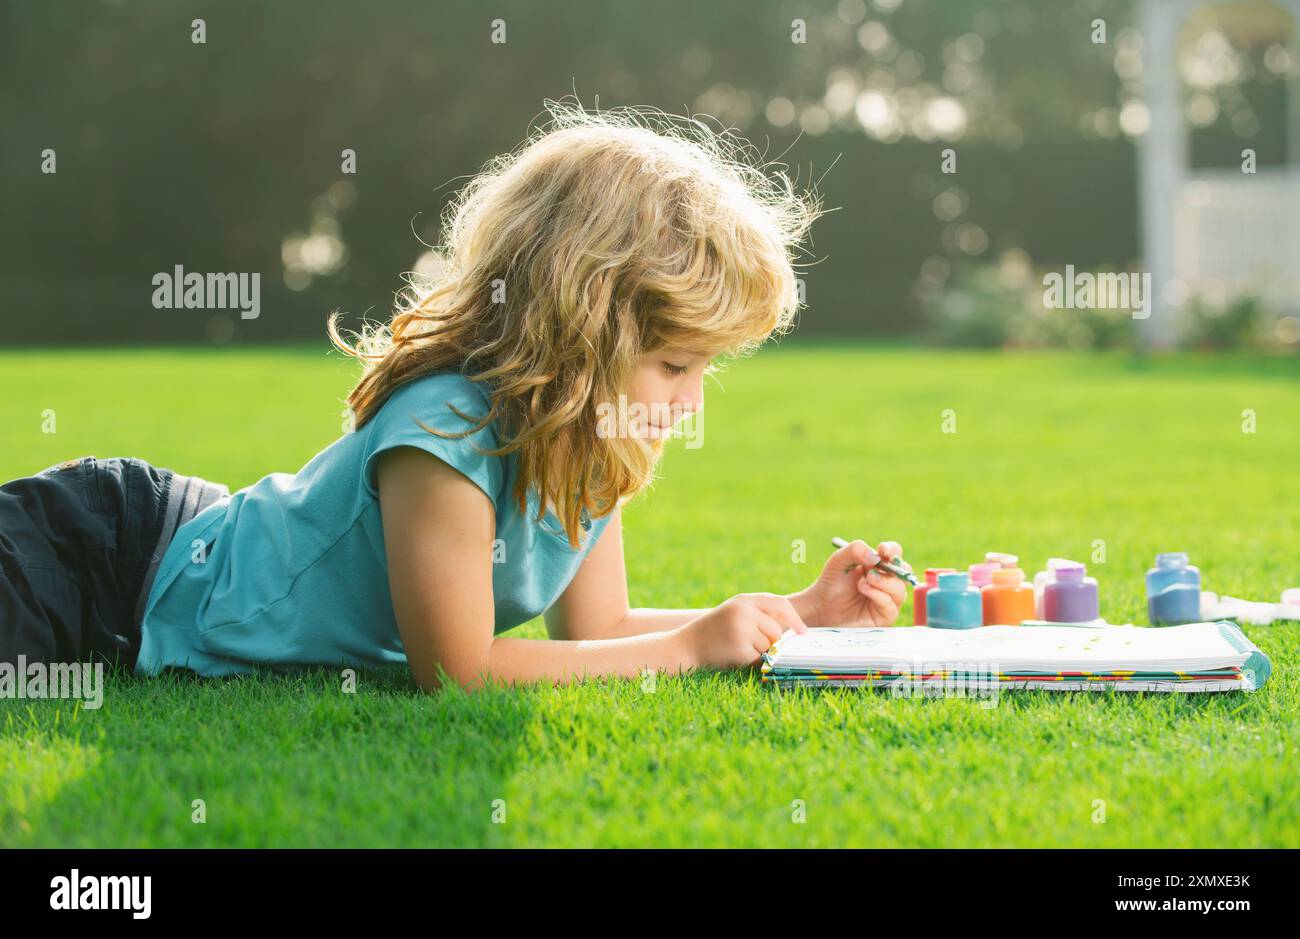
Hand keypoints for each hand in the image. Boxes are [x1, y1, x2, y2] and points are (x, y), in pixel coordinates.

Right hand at [676, 593, 808, 669]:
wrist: (685, 646)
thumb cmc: (714, 632)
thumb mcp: (734, 614)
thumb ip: (759, 615)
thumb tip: (792, 631)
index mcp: (743, 600)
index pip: (779, 604)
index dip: (794, 618)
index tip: (802, 632)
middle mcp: (744, 611)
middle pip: (776, 630)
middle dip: (770, 642)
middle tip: (750, 645)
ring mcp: (742, 629)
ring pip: (769, 646)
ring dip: (758, 652)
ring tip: (736, 648)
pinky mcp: (740, 648)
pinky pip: (758, 658)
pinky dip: (750, 661)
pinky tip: (732, 656)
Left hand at [791, 539, 908, 627]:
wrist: (821, 606)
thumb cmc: (832, 583)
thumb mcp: (839, 561)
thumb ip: (855, 550)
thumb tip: (876, 556)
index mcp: (878, 564)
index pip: (895, 553)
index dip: (892, 550)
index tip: (883, 550)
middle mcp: (886, 581)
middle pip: (904, 571)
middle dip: (893, 567)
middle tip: (875, 567)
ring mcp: (887, 599)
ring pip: (899, 589)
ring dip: (883, 582)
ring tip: (862, 582)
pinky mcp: (883, 617)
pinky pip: (891, 606)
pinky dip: (879, 596)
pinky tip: (864, 590)